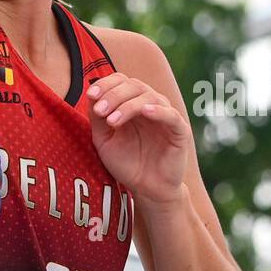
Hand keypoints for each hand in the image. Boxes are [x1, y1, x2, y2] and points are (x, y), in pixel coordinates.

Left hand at [86, 73, 189, 204]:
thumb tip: (91, 95)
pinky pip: (171, 115)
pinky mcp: (180, 130)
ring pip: (150, 97)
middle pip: (134, 85)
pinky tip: (145, 112)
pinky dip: (159, 111)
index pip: (121, 81)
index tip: (91, 94)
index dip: (106, 84)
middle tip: (99, 110)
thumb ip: (98, 119)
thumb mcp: (104, 140)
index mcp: (132, 103)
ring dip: (128, 105)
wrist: (147, 189)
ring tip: (113, 121)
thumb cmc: (127, 164)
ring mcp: (165, 116)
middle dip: (113, 95)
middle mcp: (150, 105)